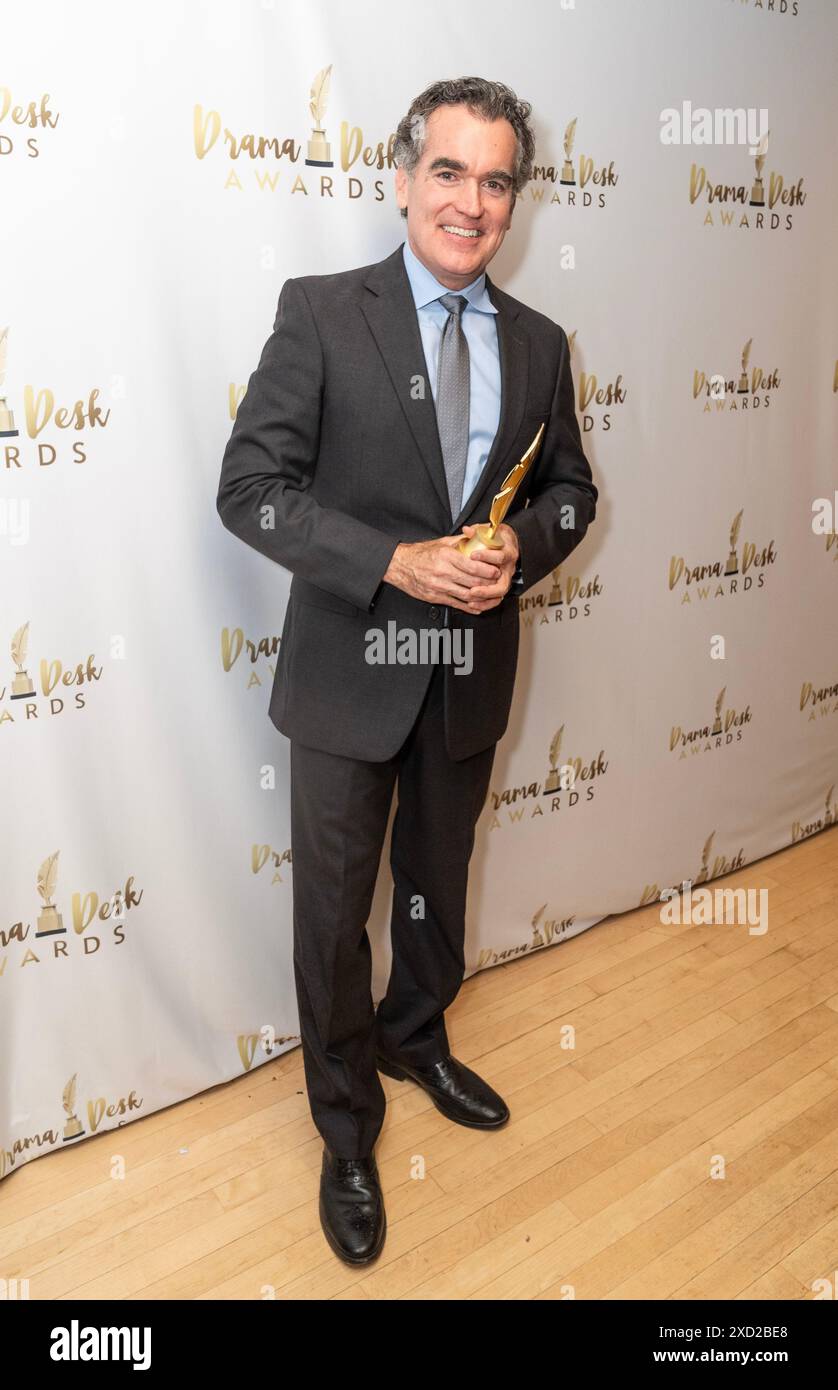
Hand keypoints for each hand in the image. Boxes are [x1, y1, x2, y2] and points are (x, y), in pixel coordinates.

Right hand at [383, 532, 513, 613]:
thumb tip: (477, 537)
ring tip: (490, 594)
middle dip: (488, 584)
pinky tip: (477, 606)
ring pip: (466, 595)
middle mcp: (442, 572)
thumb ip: (461, 542)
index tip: (496, 571)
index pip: (473, 566)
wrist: (399, 565)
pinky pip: (456, 604)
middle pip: (472, 581)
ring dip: (481, 596)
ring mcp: (438, 586)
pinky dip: (469, 607)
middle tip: (498, 583)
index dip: (488, 570)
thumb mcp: (441, 543)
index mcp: (446, 556)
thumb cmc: (421, 553)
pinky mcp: (434, 597)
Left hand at [454, 522, 518, 611]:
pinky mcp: (501, 586)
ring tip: (470, 598)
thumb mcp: (489, 530)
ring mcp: (506, 579)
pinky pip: (496, 600)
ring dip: (485, 598)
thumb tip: (467, 530)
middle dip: (487, 588)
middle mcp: (509, 568)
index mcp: (508, 553)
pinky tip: (472, 605)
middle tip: (472, 589)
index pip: (500, 557)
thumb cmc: (497, 537)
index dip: (487, 556)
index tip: (472, 555)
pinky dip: (485, 604)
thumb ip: (478, 531)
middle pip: (502, 583)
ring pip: (499, 593)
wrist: (507, 543)